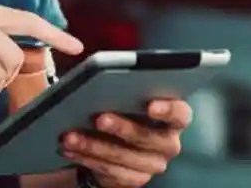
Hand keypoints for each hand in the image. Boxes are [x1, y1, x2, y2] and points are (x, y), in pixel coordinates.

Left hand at [59, 99, 192, 186]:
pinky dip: (86, 158)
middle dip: (122, 128)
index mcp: (174, 119)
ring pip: (124, 157)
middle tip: (98, 118)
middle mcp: (168, 144)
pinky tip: (70, 148)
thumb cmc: (125, 109)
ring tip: (70, 135)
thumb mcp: (128, 96)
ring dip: (94, 146)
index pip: (180, 114)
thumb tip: (103, 72)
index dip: (168, 110)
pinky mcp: (134, 180)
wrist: (119, 144)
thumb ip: (126, 86)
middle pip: (149, 138)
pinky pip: (109, 171)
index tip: (149, 105)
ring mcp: (152, 165)